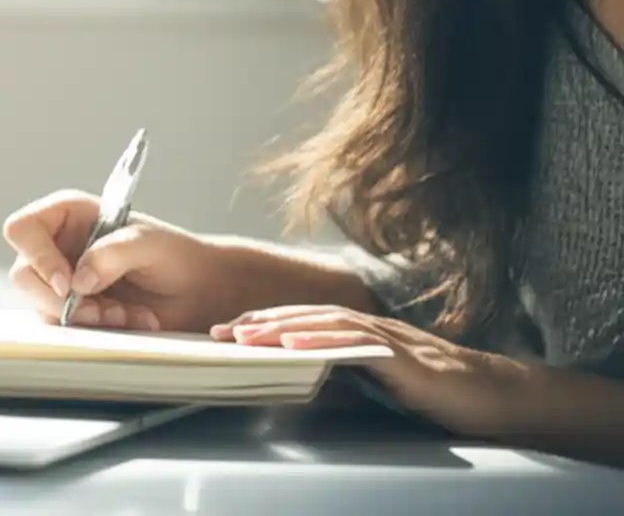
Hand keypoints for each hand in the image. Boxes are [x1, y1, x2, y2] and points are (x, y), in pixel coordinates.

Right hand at [2, 189, 242, 331]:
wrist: (198, 290)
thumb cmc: (175, 255)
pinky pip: (66, 326)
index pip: (22, 229)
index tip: (66, 282)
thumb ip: (112, 253)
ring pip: (43, 306)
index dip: (36, 256)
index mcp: (67, 214)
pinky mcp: (74, 309)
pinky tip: (129, 319)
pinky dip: (96, 328)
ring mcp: (63, 279)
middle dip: (60, 299)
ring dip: (85, 316)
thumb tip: (78, 280)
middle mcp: (58, 245)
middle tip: (99, 310)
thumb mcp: (148, 244)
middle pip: (24, 274)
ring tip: (126, 314)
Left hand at [211, 305, 520, 435]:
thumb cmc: (438, 393)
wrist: (494, 397)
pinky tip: (296, 344)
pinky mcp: (402, 358)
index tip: (226, 332)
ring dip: (282, 327)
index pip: (304, 322)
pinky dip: (323, 341)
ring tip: (246, 334)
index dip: (265, 324)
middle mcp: (370, 326)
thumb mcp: (379, 383)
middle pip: (306, 317)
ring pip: (325, 324)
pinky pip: (357, 344)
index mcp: (362, 332)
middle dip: (260, 321)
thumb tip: (303, 378)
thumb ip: (344, 374)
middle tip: (219, 330)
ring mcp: (387, 338)